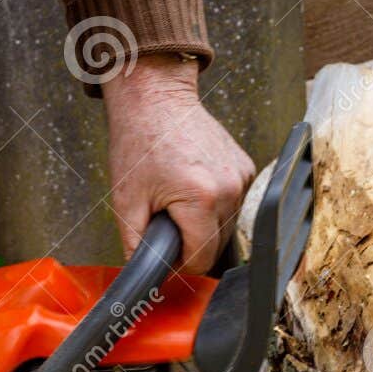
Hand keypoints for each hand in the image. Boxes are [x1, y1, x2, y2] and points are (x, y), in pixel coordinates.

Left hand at [103, 55, 254, 273]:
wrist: (156, 98)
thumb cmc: (140, 141)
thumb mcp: (126, 200)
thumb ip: (135, 244)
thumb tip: (143, 273)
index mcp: (201, 199)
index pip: (200, 260)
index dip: (179, 264)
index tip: (165, 251)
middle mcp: (229, 189)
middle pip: (216, 246)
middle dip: (191, 242)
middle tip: (166, 219)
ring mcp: (241, 178)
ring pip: (226, 227)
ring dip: (204, 224)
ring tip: (179, 199)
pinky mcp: (246, 168)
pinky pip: (233, 204)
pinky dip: (215, 204)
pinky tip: (194, 186)